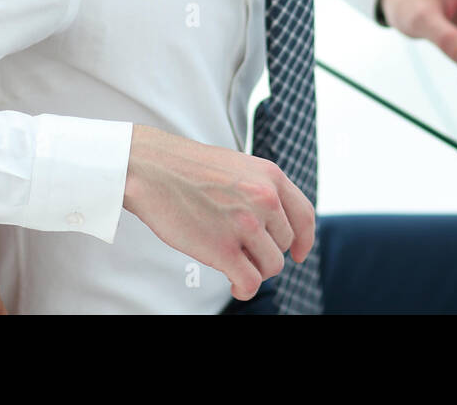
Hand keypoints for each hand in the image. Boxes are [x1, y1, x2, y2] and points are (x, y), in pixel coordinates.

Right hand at [121, 124, 314, 300]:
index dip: (305, 240)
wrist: (151, 168)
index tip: (298, 254)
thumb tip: (275, 224)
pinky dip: (244, 289)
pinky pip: (250, 282)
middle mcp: (265, 198)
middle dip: (266, 253)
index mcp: (271, 177)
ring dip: (254, 270)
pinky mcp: (223, 248)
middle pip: (285, 244)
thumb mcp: (238, 166)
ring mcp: (246, 223)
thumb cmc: (187, 170)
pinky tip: (234, 284)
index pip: (304, 216)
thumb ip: (261, 189)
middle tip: (242, 251)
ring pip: (271, 266)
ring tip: (234, 264)